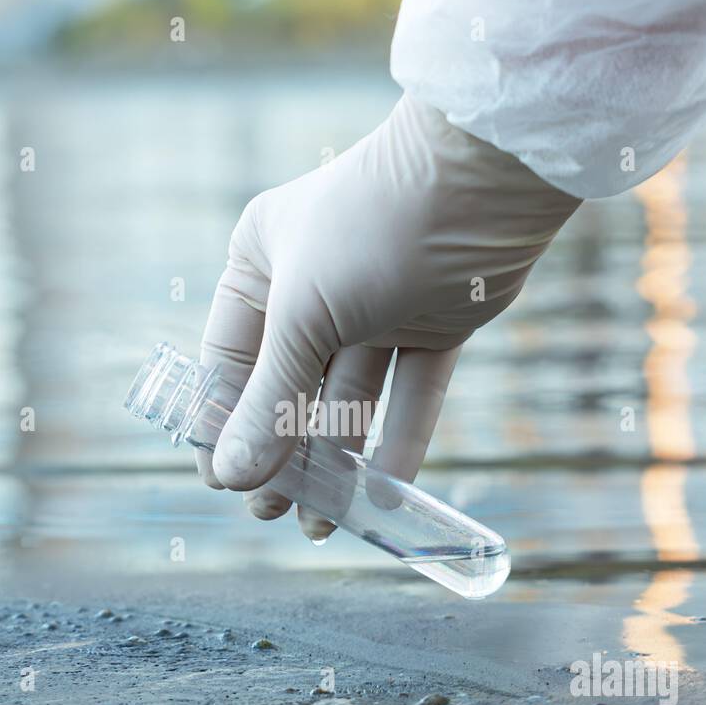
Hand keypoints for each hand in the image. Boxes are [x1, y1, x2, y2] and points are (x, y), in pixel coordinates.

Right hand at [196, 92, 579, 539]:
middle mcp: (313, 289)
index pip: (229, 361)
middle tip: (276, 515)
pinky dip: (398, 441)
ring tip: (324, 522)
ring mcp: (375, 309)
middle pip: (290, 388)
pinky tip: (385, 493)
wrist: (482, 182)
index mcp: (261, 266)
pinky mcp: (432, 327)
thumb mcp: (304, 315)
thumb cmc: (369, 229)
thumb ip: (270, 400)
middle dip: (283, 453)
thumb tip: (233, 477)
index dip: (223, 425)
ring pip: (348, 399)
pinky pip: (409, 394)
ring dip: (337, 460)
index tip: (225, 484)